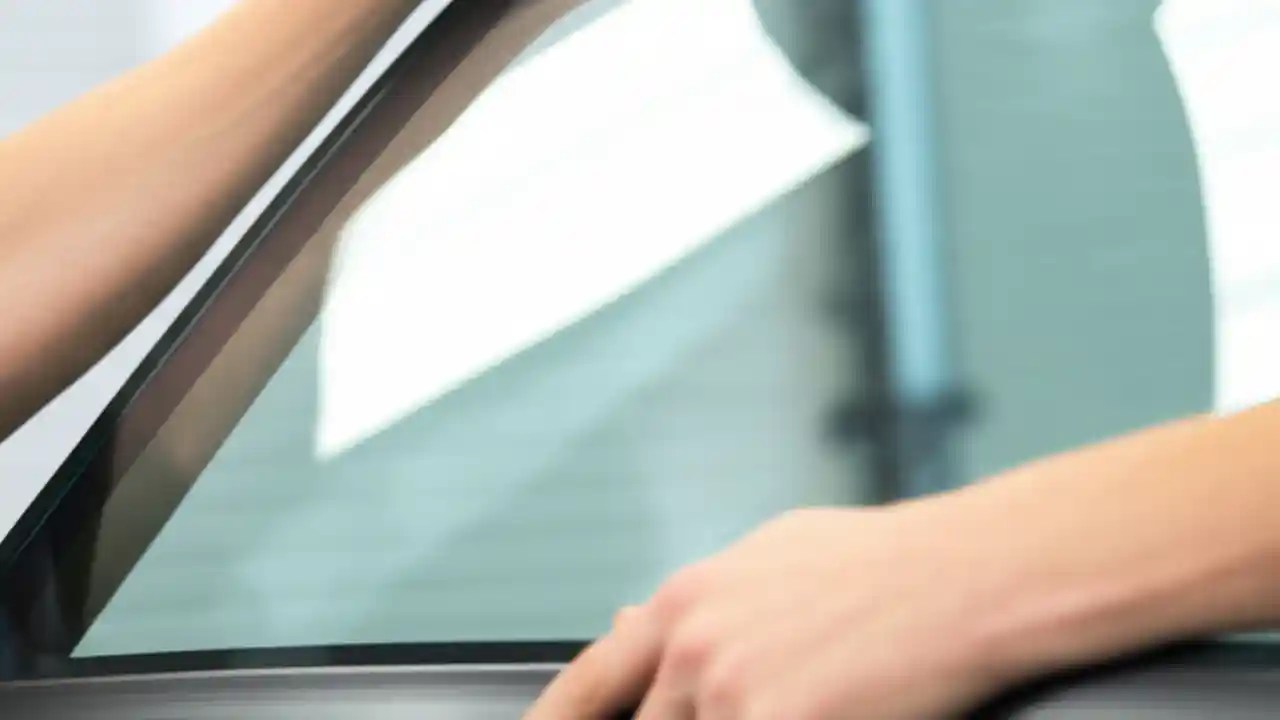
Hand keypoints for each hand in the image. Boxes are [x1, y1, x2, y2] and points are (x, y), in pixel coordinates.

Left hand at [525, 504, 1014, 719]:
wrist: (968, 575)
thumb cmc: (882, 561)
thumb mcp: (771, 557)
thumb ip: (696, 603)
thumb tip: (629, 622)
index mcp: (685, 602)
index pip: (590, 683)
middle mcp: (694, 648)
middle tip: (731, 708)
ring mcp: (733, 695)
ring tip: (785, 699)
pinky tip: (818, 714)